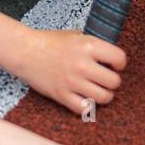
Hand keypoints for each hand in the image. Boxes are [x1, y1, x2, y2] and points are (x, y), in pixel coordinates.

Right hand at [5, 28, 126, 114]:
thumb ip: (93, 44)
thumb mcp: (75, 35)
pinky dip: (88, 106)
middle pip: (114, 81)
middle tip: (107, 78)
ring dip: (104, 95)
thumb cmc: (49, 41)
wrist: (25, 51)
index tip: (115, 65)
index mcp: (88, 46)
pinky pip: (84, 109)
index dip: (120, 63)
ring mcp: (72, 82)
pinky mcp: (61, 95)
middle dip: (113, 81)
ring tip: (99, 90)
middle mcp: (82, 64)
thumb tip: (109, 54)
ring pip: (103, 97)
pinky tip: (86, 98)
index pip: (119, 58)